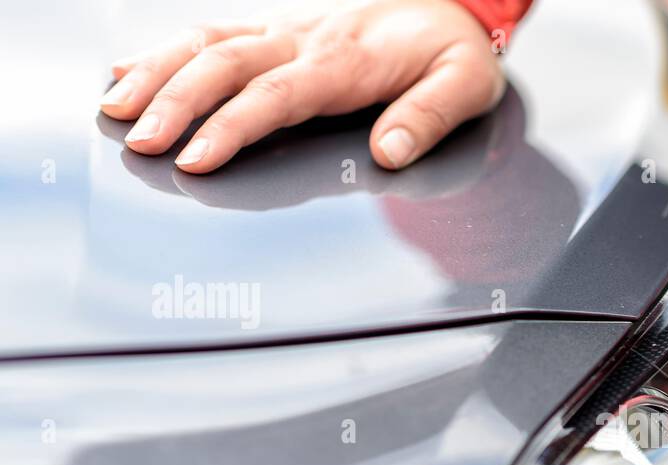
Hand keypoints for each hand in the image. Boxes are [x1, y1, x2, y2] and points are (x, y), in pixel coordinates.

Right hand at [99, 0, 505, 172]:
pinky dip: (166, 50)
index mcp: (346, 60)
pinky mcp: (278, 30)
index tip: (196, 159)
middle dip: (176, 104)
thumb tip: (388, 152)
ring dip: (156, 73)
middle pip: (225, 66)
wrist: (457, 3)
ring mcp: (287, 30)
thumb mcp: (466, 85)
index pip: (276, 95)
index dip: (232, 127)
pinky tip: (128, 70)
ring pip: (207, 42)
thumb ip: (429, 118)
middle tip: (140, 144)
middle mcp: (306, 40)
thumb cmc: (456, 50)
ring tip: (115, 110)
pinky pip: (214, 33)